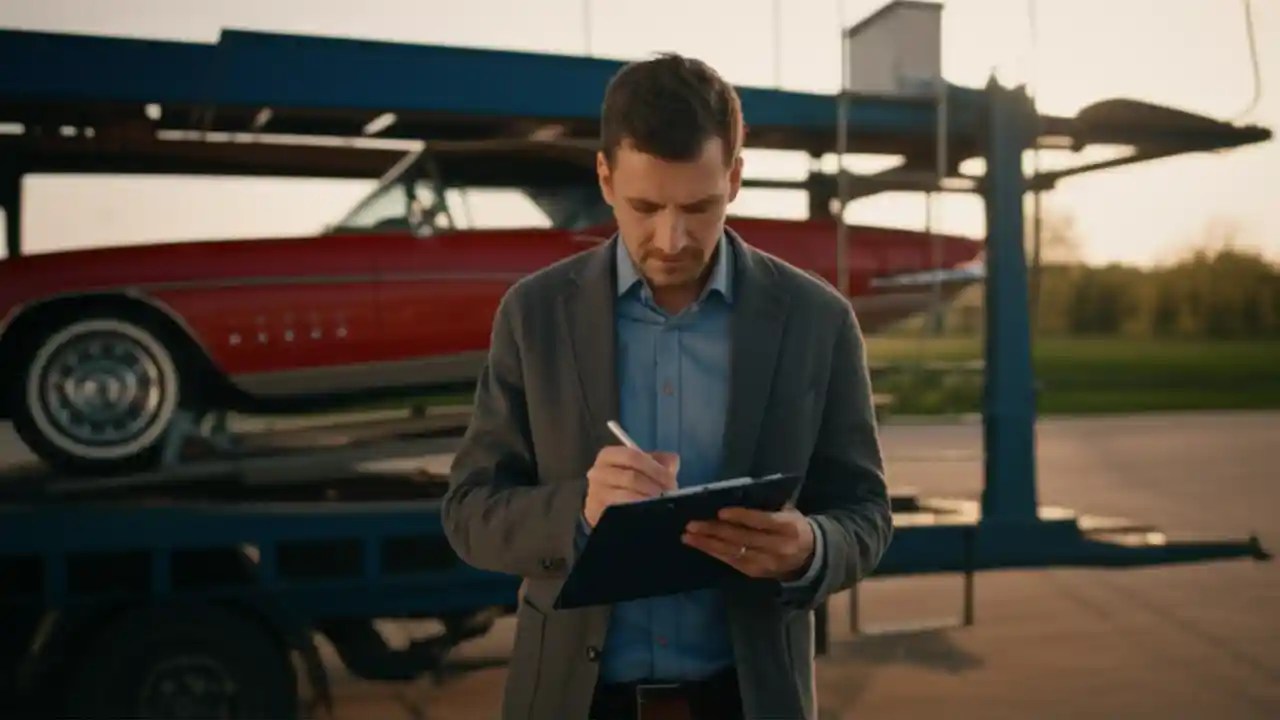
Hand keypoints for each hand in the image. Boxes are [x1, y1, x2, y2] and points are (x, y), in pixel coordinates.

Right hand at [583, 446, 678, 527]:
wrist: (607, 510)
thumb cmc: (628, 484)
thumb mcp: (643, 468)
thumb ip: (659, 461)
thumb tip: (672, 460)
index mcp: (609, 455)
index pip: (633, 456)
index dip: (655, 468)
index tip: (670, 480)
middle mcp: (598, 471)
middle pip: (631, 477)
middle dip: (654, 486)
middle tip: (668, 495)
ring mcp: (596, 492)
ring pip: (627, 495)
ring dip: (648, 500)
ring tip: (661, 504)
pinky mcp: (597, 511)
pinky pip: (621, 510)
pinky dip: (638, 511)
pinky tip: (649, 513)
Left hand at [683, 507, 814, 580]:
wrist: (809, 557)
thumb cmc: (792, 525)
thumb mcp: (788, 511)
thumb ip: (766, 505)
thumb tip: (735, 494)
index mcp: (787, 527)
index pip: (761, 521)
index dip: (740, 517)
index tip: (720, 512)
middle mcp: (777, 547)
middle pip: (742, 538)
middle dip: (714, 531)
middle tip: (692, 524)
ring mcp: (766, 563)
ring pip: (733, 553)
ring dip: (708, 544)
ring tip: (688, 536)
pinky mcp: (756, 572)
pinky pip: (732, 562)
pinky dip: (714, 553)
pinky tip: (700, 545)